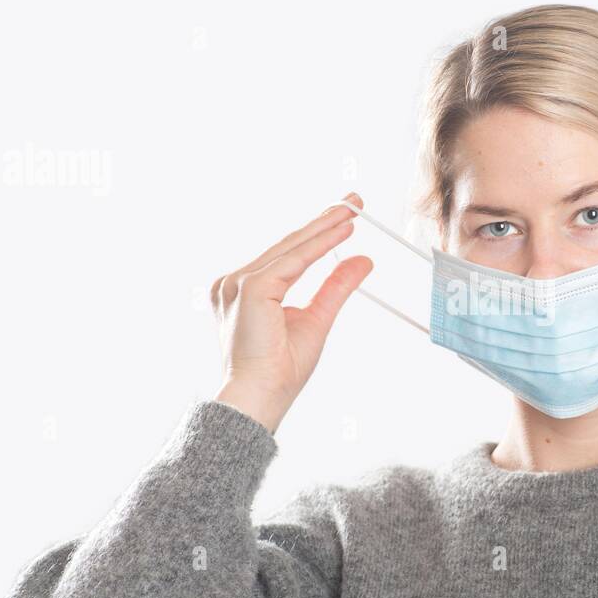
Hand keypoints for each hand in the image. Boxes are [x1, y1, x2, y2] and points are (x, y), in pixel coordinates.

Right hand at [210, 192, 372, 432]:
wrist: (261, 398)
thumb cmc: (280, 371)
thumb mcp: (317, 320)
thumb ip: (336, 288)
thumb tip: (363, 261)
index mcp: (246, 291)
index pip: (287, 254)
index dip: (318, 233)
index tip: (346, 216)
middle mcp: (235, 283)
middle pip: (289, 245)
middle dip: (324, 221)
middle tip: (354, 200)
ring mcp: (237, 283)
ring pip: (291, 248)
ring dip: (325, 227)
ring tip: (353, 209)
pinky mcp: (249, 288)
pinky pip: (293, 261)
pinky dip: (319, 245)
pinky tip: (341, 231)